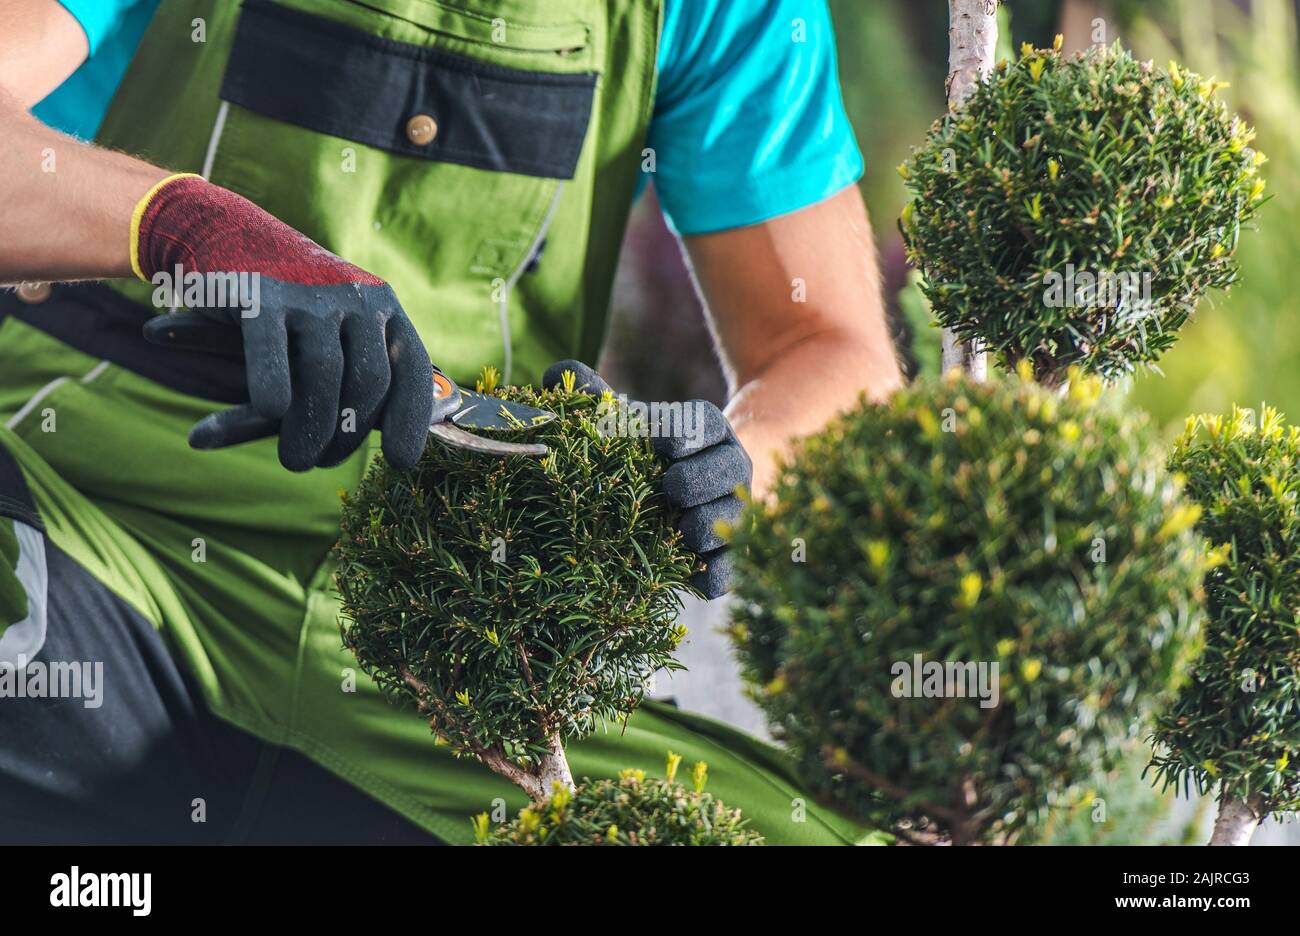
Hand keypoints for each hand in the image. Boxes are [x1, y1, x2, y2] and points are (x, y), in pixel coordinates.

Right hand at [137, 174, 432, 470]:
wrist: (225, 233)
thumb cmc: (288, 309)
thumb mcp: (333, 333)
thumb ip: (360, 380)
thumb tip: (403, 453)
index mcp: (383, 307)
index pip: (411, 367)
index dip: (411, 418)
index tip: (400, 462)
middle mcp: (355, 296)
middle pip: (368, 380)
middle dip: (348, 435)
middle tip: (319, 461)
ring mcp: (308, 292)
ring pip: (323, 372)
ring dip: (310, 428)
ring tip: (295, 459)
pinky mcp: (257, 291)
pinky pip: (271, 351)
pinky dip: (273, 387)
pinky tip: (270, 411)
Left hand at [543, 361, 749, 598]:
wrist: (680, 494)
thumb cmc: (641, 450)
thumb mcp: (620, 421)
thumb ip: (591, 397)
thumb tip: (555, 375)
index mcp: (705, 430)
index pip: (703, 423)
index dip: (684, 432)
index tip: (657, 442)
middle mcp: (727, 468)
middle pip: (729, 470)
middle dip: (702, 479)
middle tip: (671, 488)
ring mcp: (731, 511)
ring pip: (734, 517)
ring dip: (711, 524)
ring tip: (684, 530)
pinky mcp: (726, 554)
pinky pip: (731, 564)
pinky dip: (718, 572)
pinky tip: (701, 582)